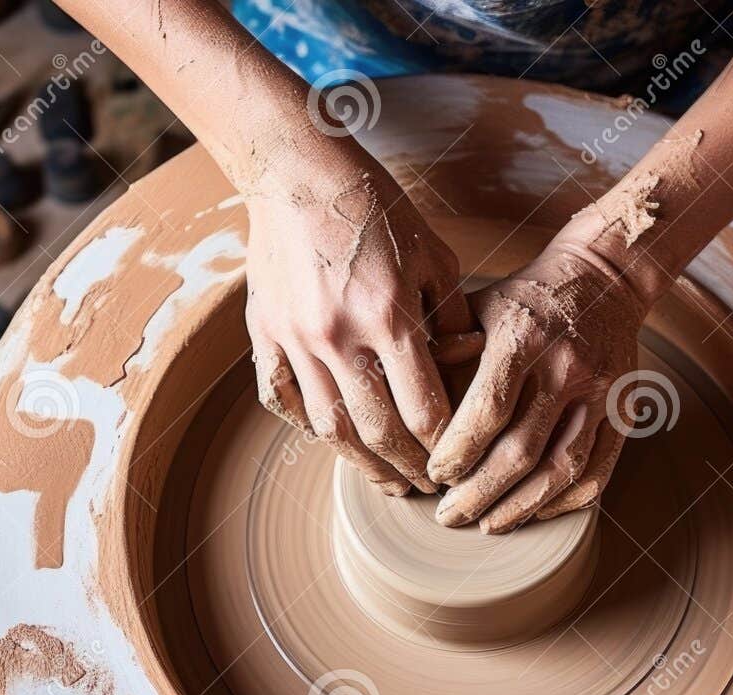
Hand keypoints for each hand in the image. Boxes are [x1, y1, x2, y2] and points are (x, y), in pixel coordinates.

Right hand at [245, 146, 480, 495]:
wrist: (297, 170)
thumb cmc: (376, 208)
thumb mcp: (434, 255)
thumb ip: (452, 318)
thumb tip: (468, 368)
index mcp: (390, 316)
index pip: (424, 410)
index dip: (443, 447)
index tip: (456, 462)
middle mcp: (339, 336)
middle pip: (378, 431)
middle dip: (408, 468)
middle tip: (427, 486)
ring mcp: (296, 338)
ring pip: (330, 427)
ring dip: (362, 463)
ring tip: (386, 480)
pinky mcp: (264, 333)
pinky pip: (281, 398)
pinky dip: (305, 425)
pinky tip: (331, 439)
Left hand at [427, 239, 646, 532]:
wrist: (603, 280)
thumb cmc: (524, 300)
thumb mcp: (476, 308)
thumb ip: (444, 353)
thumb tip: (409, 408)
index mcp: (523, 338)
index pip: (487, 411)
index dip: (458, 452)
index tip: (433, 475)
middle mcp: (566, 367)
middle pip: (521, 451)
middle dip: (479, 494)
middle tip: (449, 516)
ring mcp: (601, 394)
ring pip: (562, 469)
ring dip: (521, 507)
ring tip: (488, 525)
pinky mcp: (624, 413)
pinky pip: (597, 472)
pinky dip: (564, 501)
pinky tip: (535, 512)